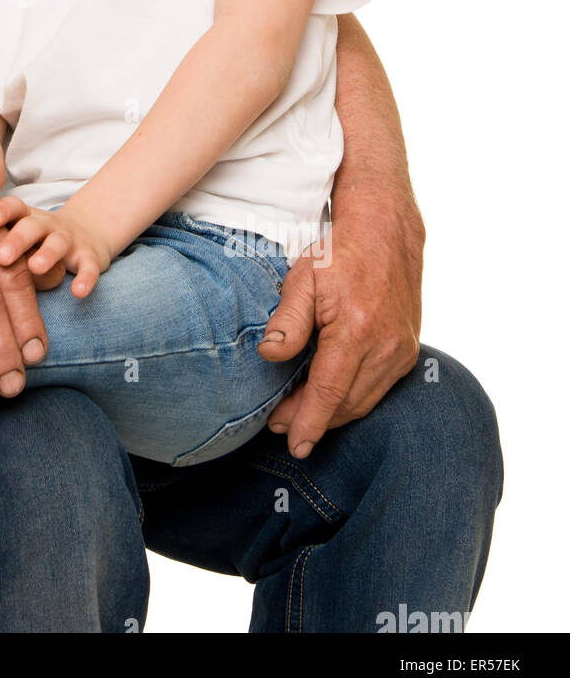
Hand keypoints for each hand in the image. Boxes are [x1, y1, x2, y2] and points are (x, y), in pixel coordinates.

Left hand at [0, 196, 112, 298]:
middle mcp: (43, 224)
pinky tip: (78, 292)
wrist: (83, 235)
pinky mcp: (89, 255)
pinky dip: (86, 278)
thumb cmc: (31, 241)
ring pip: (57, 242)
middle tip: (0, 256)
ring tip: (35, 267)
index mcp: (20, 218)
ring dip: (47, 254)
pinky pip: (89, 265)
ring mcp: (66, 239)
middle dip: (16, 239)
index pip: (9, 208)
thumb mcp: (10, 236)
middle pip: (29, 225)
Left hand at [257, 204, 422, 458]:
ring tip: (299, 416)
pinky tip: (329, 397)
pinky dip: (353, 399)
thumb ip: (287, 320)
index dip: (309, 422)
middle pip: (346, 403)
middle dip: (314, 421)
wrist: (386, 233)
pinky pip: (379, 388)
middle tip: (281, 425)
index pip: (329, 392)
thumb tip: (270, 355)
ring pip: (365, 400)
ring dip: (333, 414)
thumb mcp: (303, 279)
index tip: (293, 444)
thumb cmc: (339, 254)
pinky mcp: (408, 350)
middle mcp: (385, 347)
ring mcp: (401, 350)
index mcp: (357, 331)